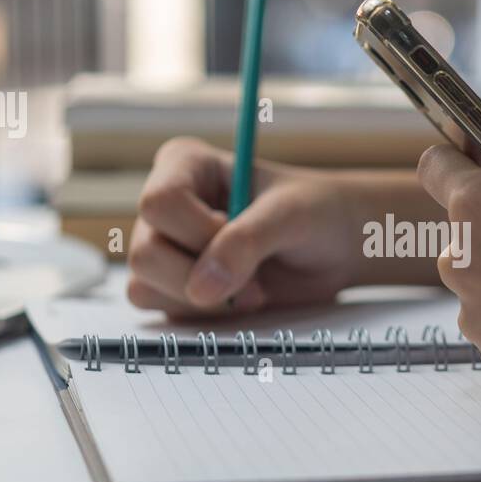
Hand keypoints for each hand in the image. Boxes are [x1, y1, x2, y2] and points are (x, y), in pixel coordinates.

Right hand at [127, 138, 359, 316]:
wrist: (335, 248)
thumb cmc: (314, 213)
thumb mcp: (289, 215)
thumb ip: (245, 243)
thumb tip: (201, 288)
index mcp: (184, 165)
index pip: (159, 203)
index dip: (199, 233)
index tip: (240, 236)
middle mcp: (164, 208)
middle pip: (145, 254)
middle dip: (201, 276)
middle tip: (253, 278)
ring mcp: (164, 250)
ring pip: (145, 289)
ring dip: (206, 301)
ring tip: (252, 287)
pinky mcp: (173, 288)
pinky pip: (164, 314)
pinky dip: (206, 316)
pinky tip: (240, 299)